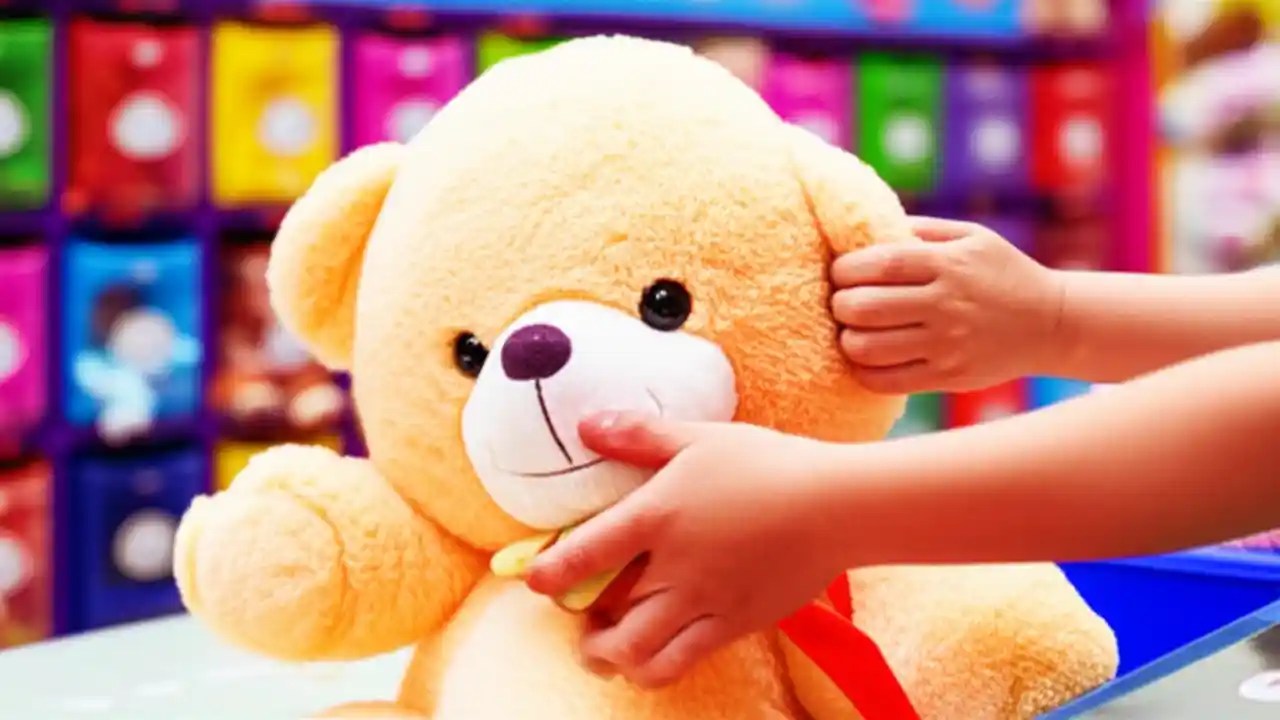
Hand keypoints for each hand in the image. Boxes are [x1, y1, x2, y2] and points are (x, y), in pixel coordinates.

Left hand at [525, 413, 847, 687]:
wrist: (837, 506)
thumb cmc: (768, 464)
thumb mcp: (698, 438)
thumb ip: (638, 435)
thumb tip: (586, 424)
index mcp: (657, 516)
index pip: (585, 553)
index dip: (549, 573)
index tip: (534, 580)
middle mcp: (673, 567)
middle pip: (606, 616)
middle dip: (581, 626)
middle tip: (579, 618)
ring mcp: (704, 602)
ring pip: (638, 653)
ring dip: (611, 658)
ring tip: (605, 650)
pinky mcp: (734, 624)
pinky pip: (682, 661)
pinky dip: (656, 667)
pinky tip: (653, 655)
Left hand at [830, 216, 1064, 392]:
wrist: (1051, 323)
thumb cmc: (1002, 273)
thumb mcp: (971, 237)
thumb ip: (920, 230)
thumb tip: (865, 227)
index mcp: (948, 264)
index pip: (878, 264)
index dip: (845, 270)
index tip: (839, 273)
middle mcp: (946, 304)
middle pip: (865, 307)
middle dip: (840, 305)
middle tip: (842, 303)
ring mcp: (947, 344)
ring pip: (869, 348)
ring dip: (847, 340)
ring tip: (851, 332)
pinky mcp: (948, 376)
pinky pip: (887, 381)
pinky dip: (863, 371)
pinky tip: (865, 359)